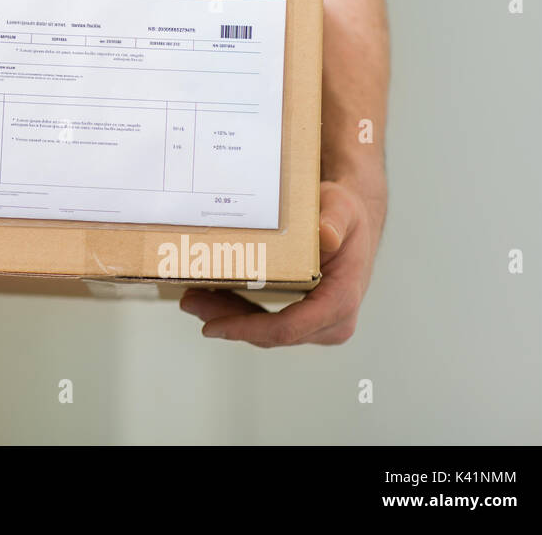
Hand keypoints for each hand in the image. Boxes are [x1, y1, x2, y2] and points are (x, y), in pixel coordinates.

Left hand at [178, 176, 385, 345]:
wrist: (351, 222)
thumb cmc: (345, 214)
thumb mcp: (342, 208)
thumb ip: (333, 221)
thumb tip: (327, 236)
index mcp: (341, 300)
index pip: (290, 327)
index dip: (248, 329)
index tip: (214, 326)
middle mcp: (333, 321)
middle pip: (272, 333)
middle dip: (229, 322)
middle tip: (190, 301)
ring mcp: (319, 324)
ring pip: (267, 332)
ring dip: (229, 318)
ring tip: (193, 299)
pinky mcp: (306, 320)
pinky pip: (268, 322)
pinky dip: (240, 313)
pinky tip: (213, 298)